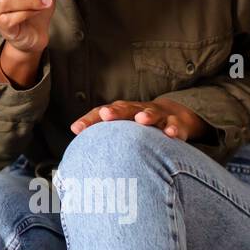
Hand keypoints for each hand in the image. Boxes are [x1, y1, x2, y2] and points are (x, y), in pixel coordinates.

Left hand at [69, 98, 208, 141]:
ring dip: (147, 115)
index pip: (102, 113)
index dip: (89, 120)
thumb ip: (100, 135)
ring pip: (151, 113)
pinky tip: (170, 134)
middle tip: (106, 115)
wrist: (172, 115)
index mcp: (120, 112)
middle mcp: (137, 111)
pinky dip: (173, 129)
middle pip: (125, 109)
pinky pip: (174, 125)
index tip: (77, 129)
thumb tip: (74, 140)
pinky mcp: (174, 123)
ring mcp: (157, 116)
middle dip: (116, 112)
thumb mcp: (120, 128)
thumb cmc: (137, 124)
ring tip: (142, 120)